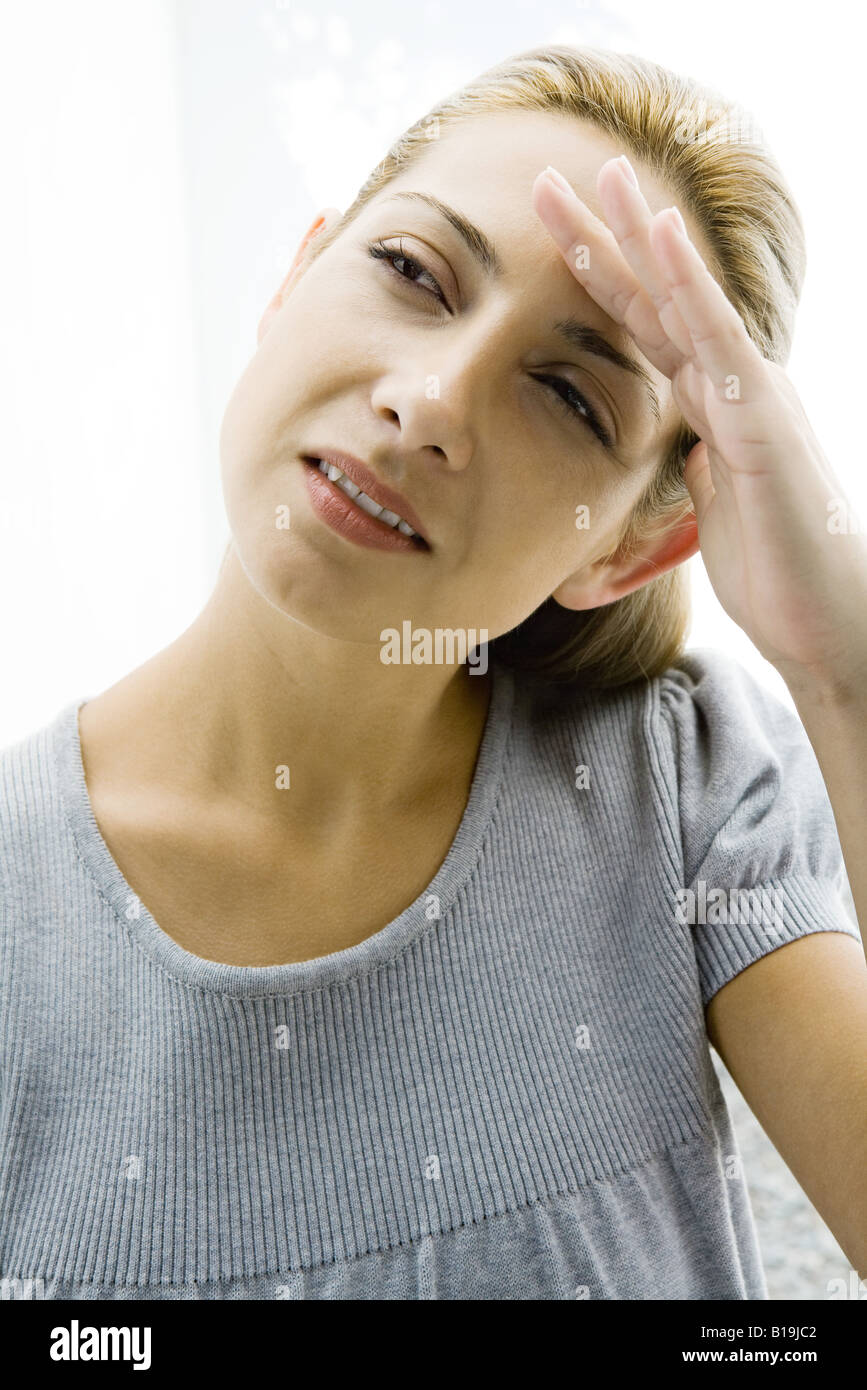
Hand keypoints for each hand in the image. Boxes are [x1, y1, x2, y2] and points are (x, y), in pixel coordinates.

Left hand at [532, 158, 866, 692]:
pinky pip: (719, 340)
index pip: (646, 329)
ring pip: (686, 302)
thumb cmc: (774, 568)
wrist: (824, 620)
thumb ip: (697, 465)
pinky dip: (690, 284)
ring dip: (643, 235)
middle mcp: (734, 385)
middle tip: (554, 178)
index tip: (557, 235)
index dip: (602, 281)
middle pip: (656, 300)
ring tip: (605, 174)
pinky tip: (664, 234)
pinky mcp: (763, 419)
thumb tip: (678, 444)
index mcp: (715, 405)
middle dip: (606, 238)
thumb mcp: (715, 508)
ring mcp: (753, 394)